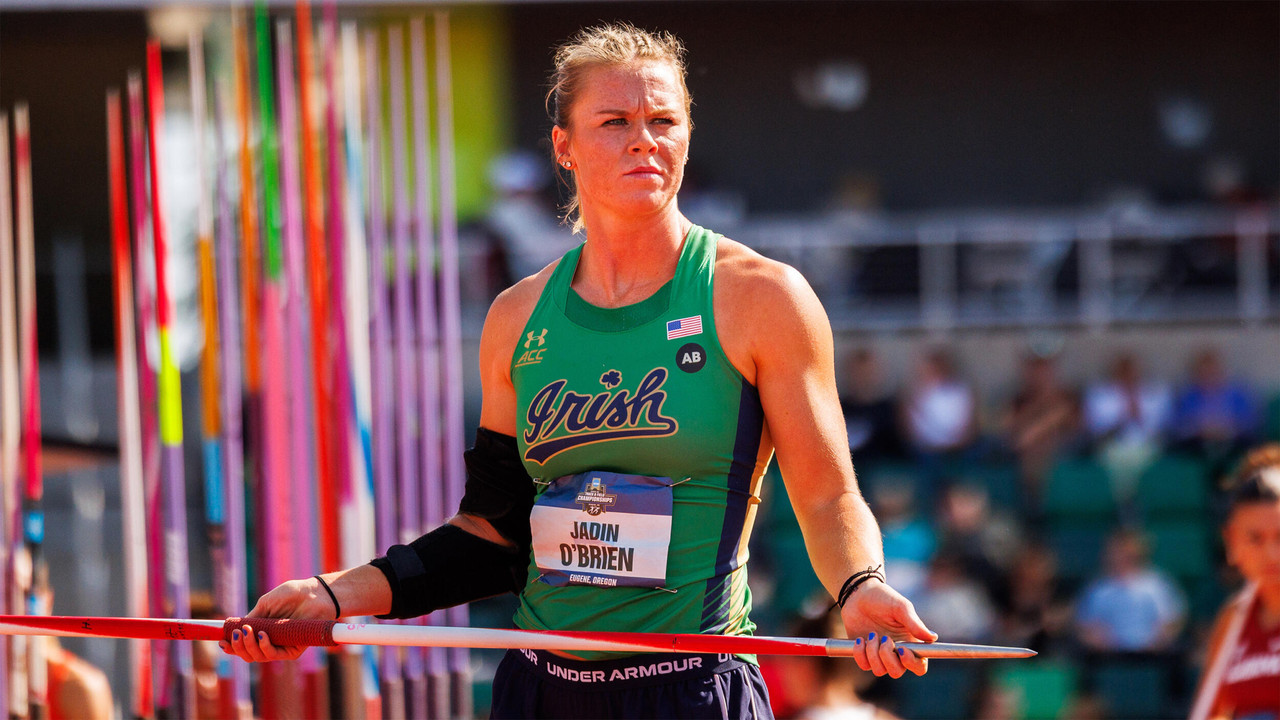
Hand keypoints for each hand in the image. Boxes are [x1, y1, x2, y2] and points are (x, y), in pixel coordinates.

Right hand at [219, 577, 334, 662]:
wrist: (314, 593)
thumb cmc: (291, 595)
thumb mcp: (265, 604)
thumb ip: (252, 618)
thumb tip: (235, 629)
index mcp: (261, 631)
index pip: (243, 645)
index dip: (231, 646)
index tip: (221, 641)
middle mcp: (269, 641)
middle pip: (248, 655)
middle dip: (238, 647)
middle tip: (237, 634)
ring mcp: (281, 647)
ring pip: (258, 657)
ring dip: (249, 646)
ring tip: (248, 632)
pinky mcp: (293, 651)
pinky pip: (274, 655)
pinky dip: (265, 647)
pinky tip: (262, 635)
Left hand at [839, 579, 936, 677]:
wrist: (858, 594)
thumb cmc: (884, 598)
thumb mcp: (900, 607)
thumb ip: (915, 623)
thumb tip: (933, 637)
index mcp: (910, 643)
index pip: (919, 666)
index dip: (912, 663)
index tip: (901, 649)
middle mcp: (896, 653)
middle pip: (897, 672)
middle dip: (888, 657)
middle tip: (885, 638)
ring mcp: (879, 655)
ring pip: (879, 671)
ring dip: (873, 653)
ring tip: (871, 634)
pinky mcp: (864, 654)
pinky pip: (864, 665)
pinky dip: (860, 653)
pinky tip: (860, 639)